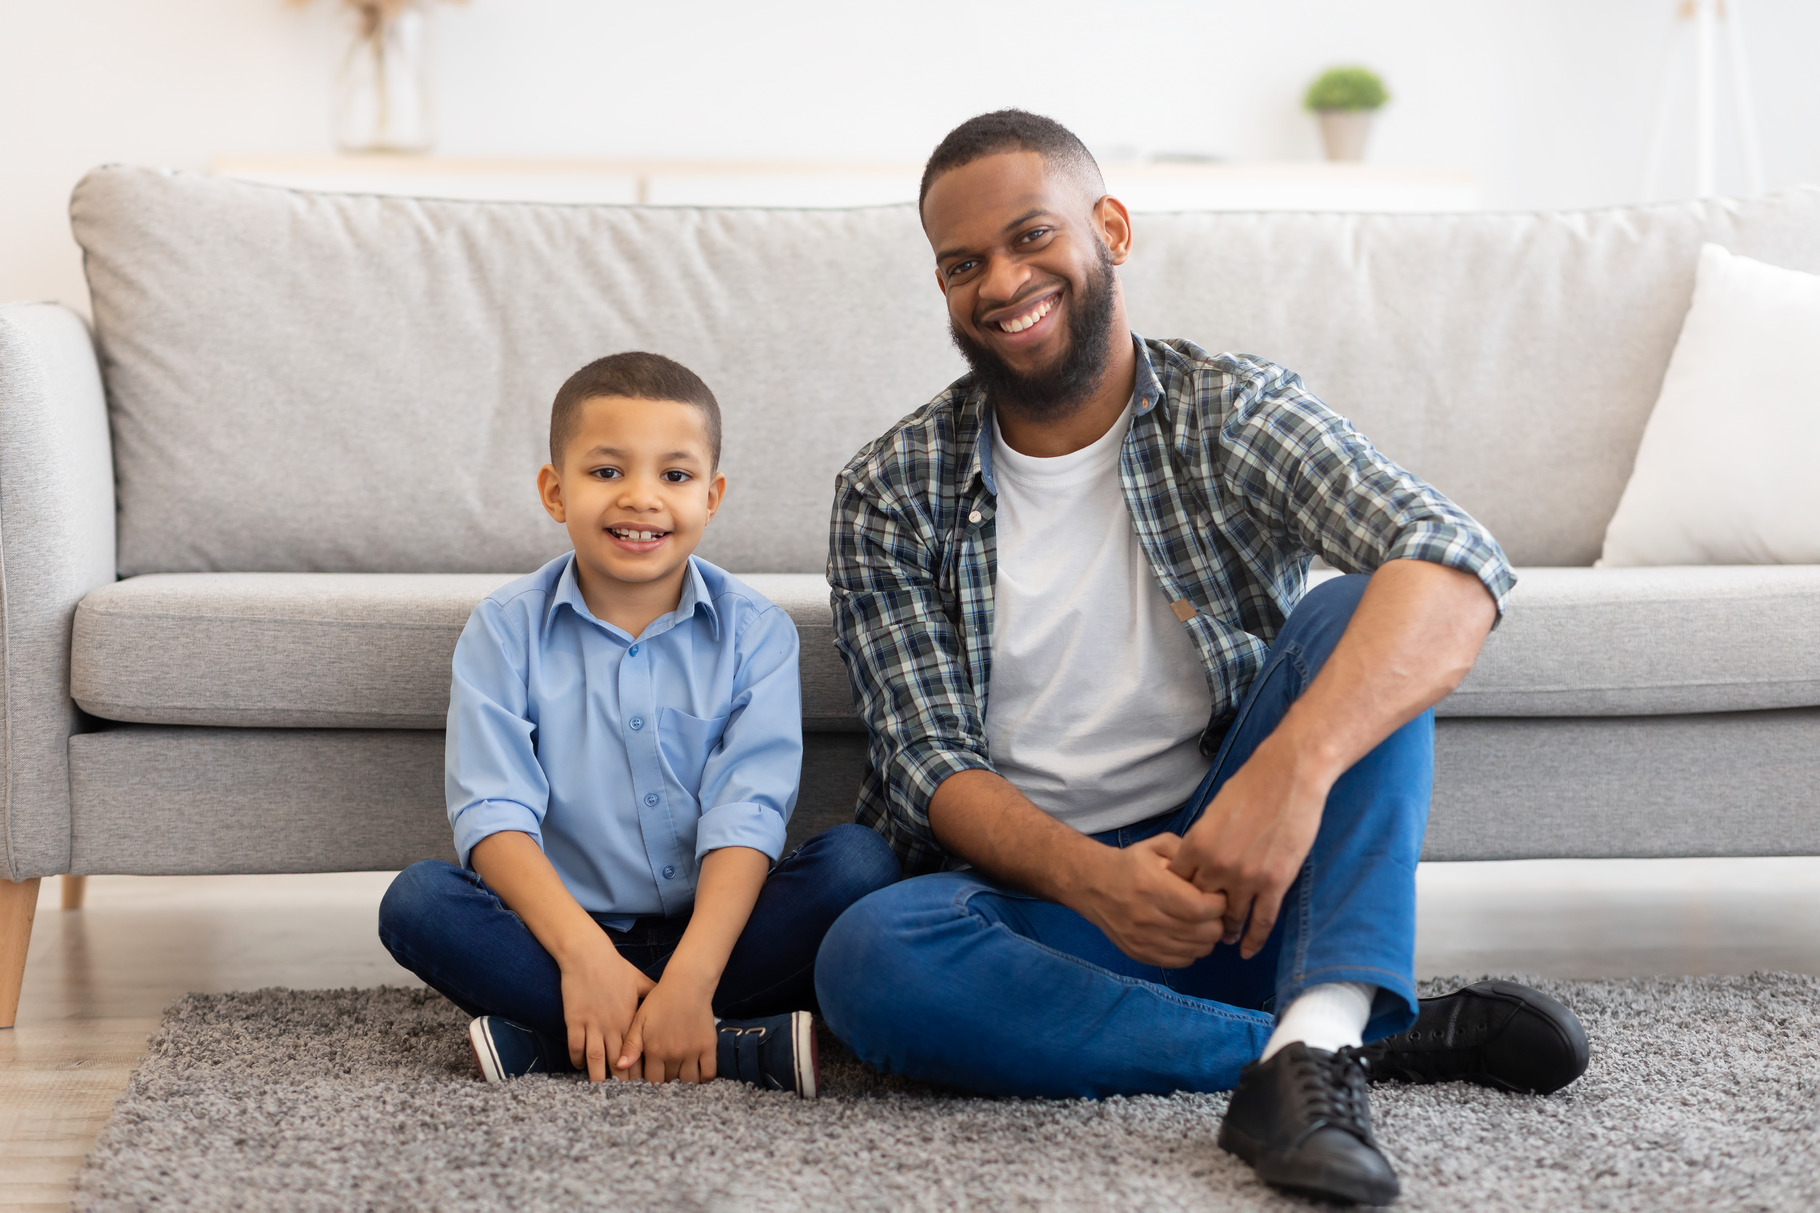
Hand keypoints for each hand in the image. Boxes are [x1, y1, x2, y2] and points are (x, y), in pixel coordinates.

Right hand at [559, 936, 655, 1082]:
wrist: (587, 955)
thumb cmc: (615, 967)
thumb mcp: (640, 980)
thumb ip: (654, 994)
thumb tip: (669, 999)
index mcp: (630, 1018)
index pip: (636, 1051)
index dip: (638, 1068)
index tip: (642, 1083)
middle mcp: (612, 1025)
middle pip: (617, 1060)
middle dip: (620, 1080)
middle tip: (623, 1096)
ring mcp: (592, 1024)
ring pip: (595, 1058)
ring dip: (598, 1075)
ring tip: (600, 1089)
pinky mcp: (575, 1020)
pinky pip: (576, 1046)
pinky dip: (577, 1059)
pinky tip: (579, 1066)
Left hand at [617, 966, 717, 1083]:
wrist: (687, 985)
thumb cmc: (660, 1000)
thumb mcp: (640, 1021)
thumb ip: (631, 1045)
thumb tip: (620, 1066)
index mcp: (654, 1050)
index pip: (651, 1079)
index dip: (650, 1082)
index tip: (651, 1076)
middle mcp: (673, 1054)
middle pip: (669, 1081)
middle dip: (666, 1080)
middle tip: (665, 1074)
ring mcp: (692, 1052)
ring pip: (688, 1081)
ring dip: (683, 1082)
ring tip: (680, 1076)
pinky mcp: (708, 1046)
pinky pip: (708, 1072)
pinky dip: (704, 1079)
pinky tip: (698, 1075)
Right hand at [1073, 834, 1228, 967]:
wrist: (1092, 885)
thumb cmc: (1130, 864)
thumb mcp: (1158, 846)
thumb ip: (1188, 854)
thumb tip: (1213, 875)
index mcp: (1154, 887)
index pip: (1203, 908)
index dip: (1219, 903)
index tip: (1217, 895)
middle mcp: (1148, 918)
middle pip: (1206, 933)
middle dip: (1217, 921)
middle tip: (1210, 909)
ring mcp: (1144, 940)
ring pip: (1198, 950)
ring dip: (1206, 937)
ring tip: (1199, 922)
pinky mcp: (1140, 954)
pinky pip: (1182, 962)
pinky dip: (1191, 950)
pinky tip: (1185, 934)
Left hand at [1168, 736, 1327, 958]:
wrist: (1289, 776)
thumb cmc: (1251, 785)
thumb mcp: (1213, 812)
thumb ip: (1203, 840)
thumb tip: (1197, 859)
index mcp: (1197, 844)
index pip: (1178, 883)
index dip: (1179, 896)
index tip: (1182, 904)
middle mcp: (1217, 865)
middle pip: (1200, 904)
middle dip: (1199, 917)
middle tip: (1200, 927)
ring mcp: (1246, 877)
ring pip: (1231, 917)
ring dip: (1227, 930)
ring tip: (1225, 938)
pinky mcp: (1275, 882)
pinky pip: (1261, 920)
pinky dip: (1254, 939)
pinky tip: (1248, 950)